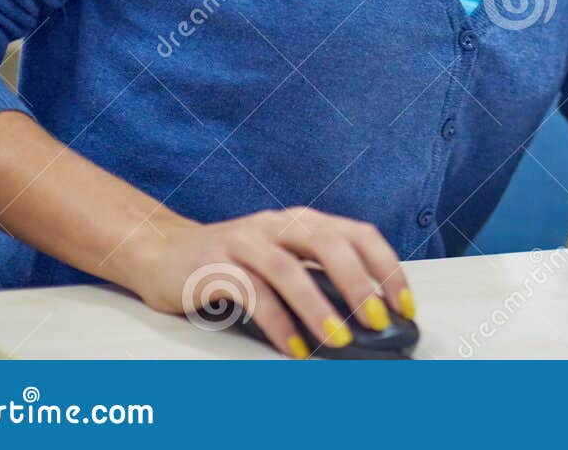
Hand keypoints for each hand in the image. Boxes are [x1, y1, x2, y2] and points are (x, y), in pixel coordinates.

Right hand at [125, 206, 413, 357]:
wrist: (163, 253)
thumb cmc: (233, 261)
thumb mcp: (282, 259)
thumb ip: (318, 277)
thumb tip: (367, 314)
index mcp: (303, 221)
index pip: (358, 234)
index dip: (386, 267)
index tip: (404, 304)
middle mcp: (278, 224)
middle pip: (328, 243)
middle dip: (359, 282)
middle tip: (377, 319)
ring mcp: (244, 242)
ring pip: (289, 269)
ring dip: (318, 306)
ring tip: (338, 338)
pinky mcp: (214, 266)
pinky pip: (252, 293)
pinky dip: (277, 323)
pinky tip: (294, 347)